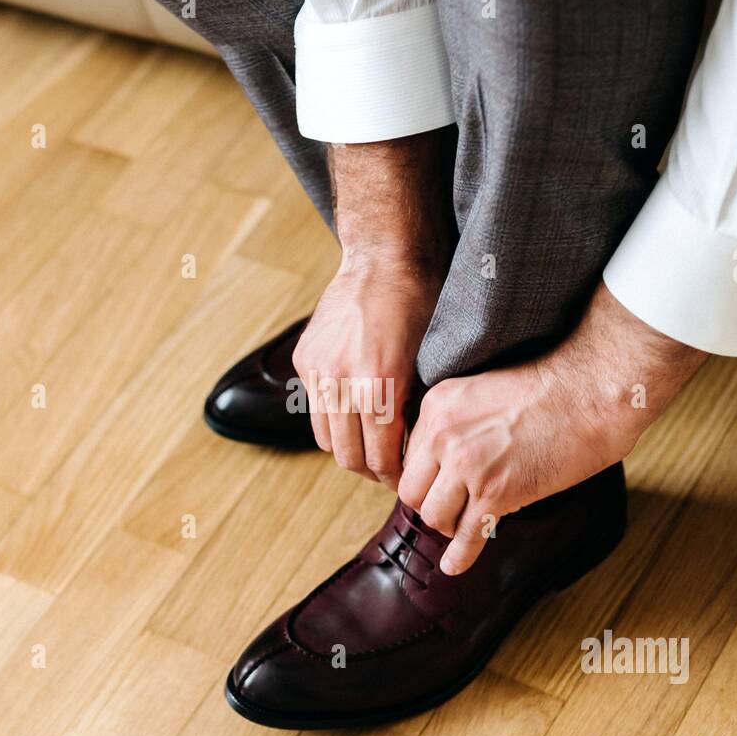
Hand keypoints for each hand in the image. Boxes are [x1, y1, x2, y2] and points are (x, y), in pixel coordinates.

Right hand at [294, 131, 454, 487]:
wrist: (385, 256)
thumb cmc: (422, 304)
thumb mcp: (431, 362)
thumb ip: (415, 409)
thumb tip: (416, 452)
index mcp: (378, 386)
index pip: (380, 457)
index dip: (393, 476)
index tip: (404, 479)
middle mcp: (341, 382)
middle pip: (346, 456)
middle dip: (369, 470)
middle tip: (387, 471)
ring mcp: (317, 370)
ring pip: (323, 436)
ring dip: (346, 447)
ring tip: (369, 446)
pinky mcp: (305, 359)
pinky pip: (314, 404)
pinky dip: (332, 415)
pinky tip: (354, 410)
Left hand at [398, 284, 706, 573]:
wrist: (590, 392)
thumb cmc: (549, 386)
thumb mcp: (481, 389)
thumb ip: (455, 421)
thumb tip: (443, 461)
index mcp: (437, 405)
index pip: (409, 457)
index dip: (424, 476)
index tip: (436, 486)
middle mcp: (443, 436)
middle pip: (412, 491)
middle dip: (430, 504)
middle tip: (449, 507)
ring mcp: (468, 466)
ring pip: (434, 517)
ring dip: (449, 525)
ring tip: (464, 524)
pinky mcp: (497, 493)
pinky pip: (467, 537)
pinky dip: (459, 557)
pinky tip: (454, 565)